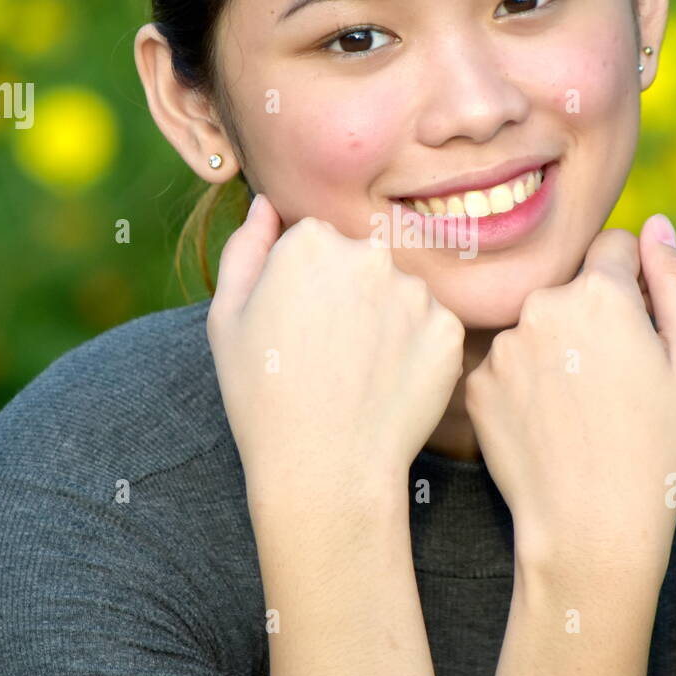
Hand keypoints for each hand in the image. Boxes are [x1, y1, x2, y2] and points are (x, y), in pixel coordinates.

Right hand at [206, 194, 465, 516]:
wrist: (325, 470)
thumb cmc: (263, 397)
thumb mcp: (226, 319)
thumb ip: (245, 249)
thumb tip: (267, 205)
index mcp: (310, 241)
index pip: (315, 241)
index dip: (303, 286)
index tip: (297, 327)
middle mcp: (368, 254)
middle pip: (361, 262)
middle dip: (349, 296)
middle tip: (330, 354)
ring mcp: (415, 291)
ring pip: (401, 293)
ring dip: (386, 320)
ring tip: (359, 374)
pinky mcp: (450, 330)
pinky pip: (432, 327)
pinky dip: (416, 351)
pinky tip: (388, 384)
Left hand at [463, 216, 675, 592]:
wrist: (591, 529)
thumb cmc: (658, 449)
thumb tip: (656, 225)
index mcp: (599, 292)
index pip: (616, 247)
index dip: (637, 283)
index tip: (642, 329)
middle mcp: (540, 307)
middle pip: (573, 288)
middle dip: (594, 317)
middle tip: (616, 383)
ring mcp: (501, 347)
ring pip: (537, 326)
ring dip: (557, 349)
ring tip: (582, 411)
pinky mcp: (476, 386)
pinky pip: (507, 365)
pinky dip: (527, 385)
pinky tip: (549, 426)